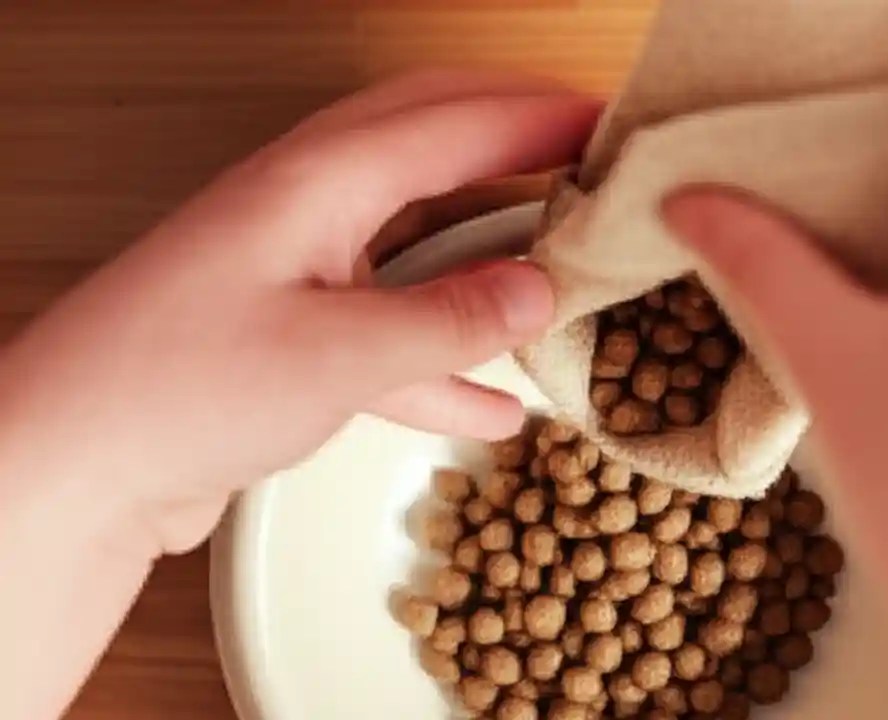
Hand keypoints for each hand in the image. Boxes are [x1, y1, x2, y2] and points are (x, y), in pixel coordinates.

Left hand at [0, 71, 597, 718]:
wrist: (68, 467)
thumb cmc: (173, 388)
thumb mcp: (338, 353)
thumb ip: (449, 320)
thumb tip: (541, 291)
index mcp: (320, 179)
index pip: (457, 121)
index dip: (545, 116)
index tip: (619, 124)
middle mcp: (309, 206)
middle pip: (433, 147)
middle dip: (516, 145)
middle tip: (591, 163)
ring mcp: (296, 267)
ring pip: (417, 237)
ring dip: (488, 254)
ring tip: (556, 274)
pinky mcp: (288, 333)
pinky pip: (389, 326)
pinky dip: (445, 358)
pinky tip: (495, 405)